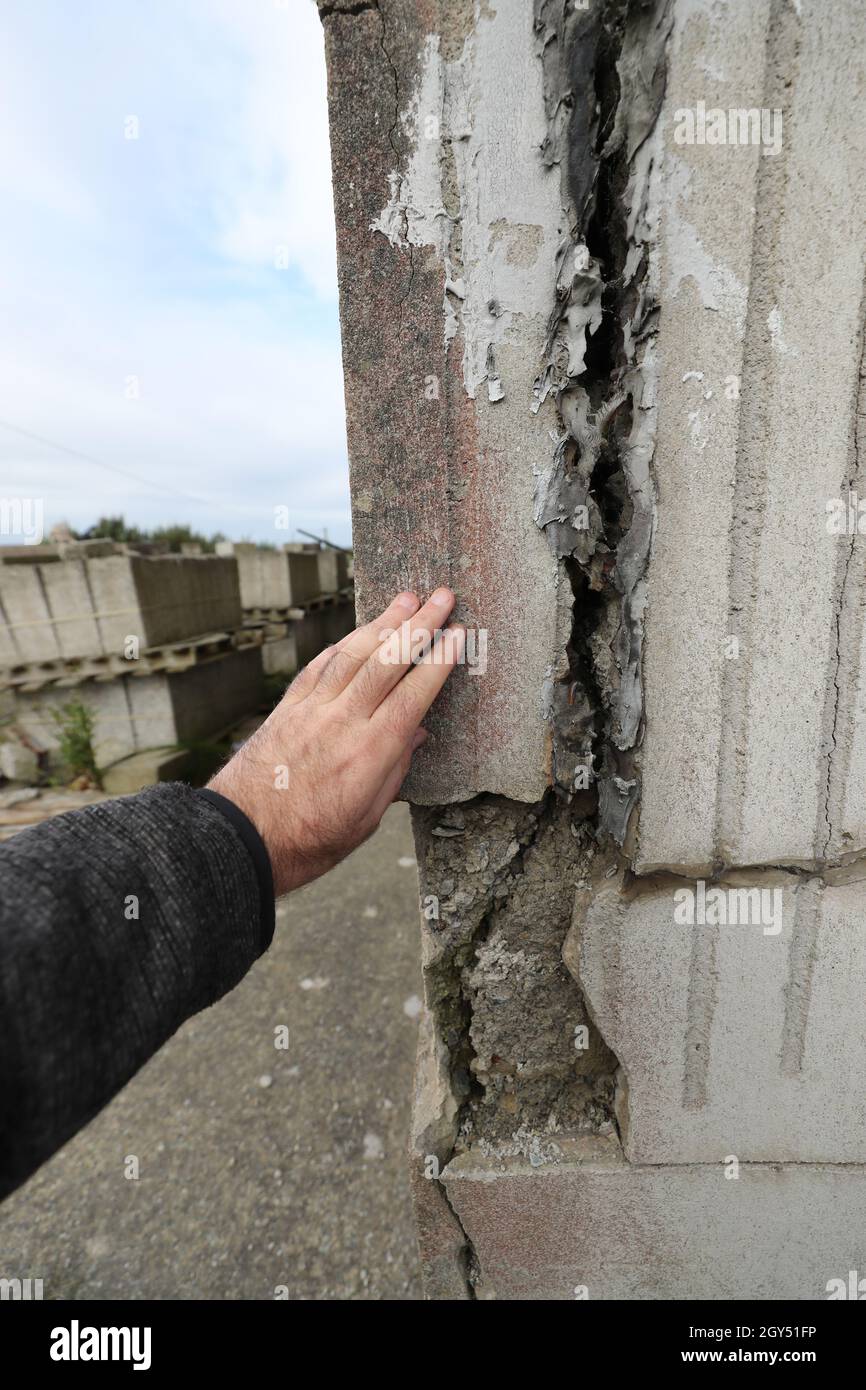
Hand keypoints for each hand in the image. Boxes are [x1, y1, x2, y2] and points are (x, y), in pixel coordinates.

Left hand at [207, 588, 463, 895]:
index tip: (459, 634)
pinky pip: (320, 666)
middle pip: (387, 661)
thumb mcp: (365, 820)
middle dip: (419, 625)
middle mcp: (342, 722)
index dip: (439, 661)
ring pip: (353, 654)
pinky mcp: (288, 709)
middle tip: (442, 596)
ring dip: (383, 623)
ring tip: (407, 600)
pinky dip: (344, 645)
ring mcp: (312, 710)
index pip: (414, 694)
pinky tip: (359, 633)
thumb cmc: (309, 841)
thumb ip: (394, 771)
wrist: (241, 839)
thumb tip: (417, 733)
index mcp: (370, 753)